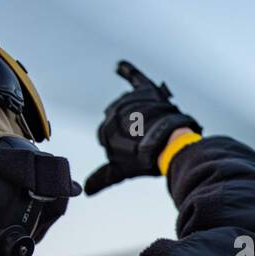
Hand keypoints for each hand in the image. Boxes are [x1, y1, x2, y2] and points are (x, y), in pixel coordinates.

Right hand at [85, 61, 201, 194]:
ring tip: (153, 129)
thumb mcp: (122, 170)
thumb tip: (86, 190)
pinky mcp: (144, 90)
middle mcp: (112, 112)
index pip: (109, 137)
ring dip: (139, 115)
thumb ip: (104, 177)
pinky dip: (126, 70)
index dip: (123, 146)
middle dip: (131, 131)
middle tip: (146, 141)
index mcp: (105, 131)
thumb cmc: (145, 160)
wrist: (168, 145)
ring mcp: (127, 101)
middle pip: (119, 121)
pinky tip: (120, 66)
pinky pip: (133, 77)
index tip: (135, 152)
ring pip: (128, 106)